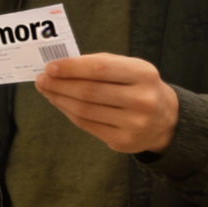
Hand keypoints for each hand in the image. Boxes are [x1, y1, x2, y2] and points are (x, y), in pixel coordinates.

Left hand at [35, 53, 178, 153]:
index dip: (72, 68)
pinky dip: (68, 113)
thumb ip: (99, 64)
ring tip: (46, 90)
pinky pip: (87, 125)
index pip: (100, 69)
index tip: (50, 66)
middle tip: (42, 79)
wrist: (165, 119)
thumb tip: (60, 66)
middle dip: (60, 85)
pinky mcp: (123, 142)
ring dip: (60, 99)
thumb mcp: (130, 68)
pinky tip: (60, 103)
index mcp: (143, 74)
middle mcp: (142, 100)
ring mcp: (133, 124)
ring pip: (85, 111)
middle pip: (89, 92)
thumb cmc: (139, 86)